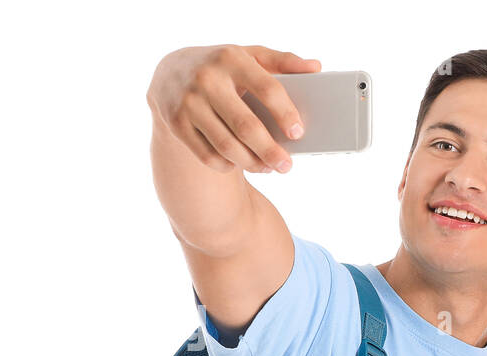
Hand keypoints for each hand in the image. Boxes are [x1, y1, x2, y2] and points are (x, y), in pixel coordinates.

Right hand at [147, 44, 319, 174]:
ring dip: (252, 163)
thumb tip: (316, 66)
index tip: (298, 134)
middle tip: (286, 166)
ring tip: (268, 167)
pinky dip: (228, 165)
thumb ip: (283, 61)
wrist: (170, 72)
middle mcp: (207, 79)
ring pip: (227, 146)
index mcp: (231, 58)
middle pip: (246, 126)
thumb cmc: (223, 67)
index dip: (285, 114)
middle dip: (270, 151)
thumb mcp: (250, 55)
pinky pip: (208, 156)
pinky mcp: (176, 123)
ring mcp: (188, 102)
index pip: (267, 89)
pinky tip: (240, 163)